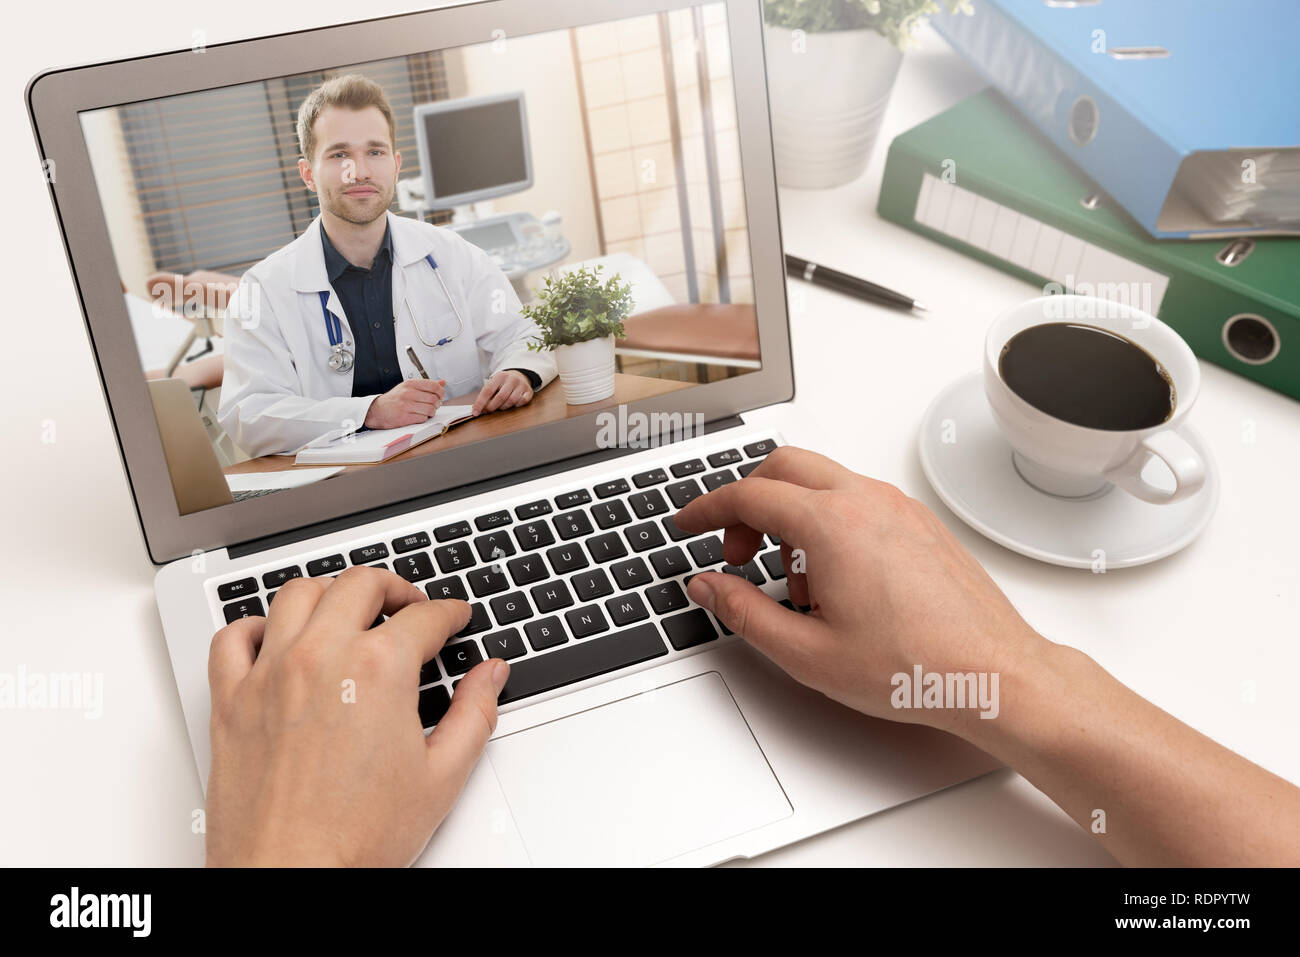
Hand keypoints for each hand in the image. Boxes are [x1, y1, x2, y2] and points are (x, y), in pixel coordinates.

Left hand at [204, 566, 508, 866]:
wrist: (290, 879)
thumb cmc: (356, 840)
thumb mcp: (442, 777)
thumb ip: (475, 713)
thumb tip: (490, 676)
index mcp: (379, 670)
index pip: (425, 616)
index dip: (450, 612)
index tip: (455, 617)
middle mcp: (321, 657)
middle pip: (361, 584)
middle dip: (395, 586)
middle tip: (410, 604)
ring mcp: (270, 674)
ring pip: (297, 593)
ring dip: (330, 591)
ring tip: (349, 608)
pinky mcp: (231, 700)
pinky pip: (232, 637)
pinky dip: (255, 626)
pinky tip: (276, 636)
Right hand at [365, 378, 445, 428]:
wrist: (377, 410)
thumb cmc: (394, 399)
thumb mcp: (408, 387)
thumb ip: (426, 385)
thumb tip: (442, 382)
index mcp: (410, 384)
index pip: (433, 385)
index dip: (440, 392)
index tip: (440, 395)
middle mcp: (408, 393)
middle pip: (434, 399)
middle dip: (437, 404)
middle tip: (434, 405)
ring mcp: (406, 406)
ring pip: (430, 409)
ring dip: (432, 412)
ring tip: (427, 411)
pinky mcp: (405, 417)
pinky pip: (423, 418)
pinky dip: (424, 418)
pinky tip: (419, 416)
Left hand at [472, 370, 532, 415]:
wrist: (520, 375)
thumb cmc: (504, 383)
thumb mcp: (494, 384)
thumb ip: (486, 395)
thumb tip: (477, 409)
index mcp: (500, 376)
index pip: (488, 390)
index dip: (480, 403)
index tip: (475, 412)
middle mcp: (511, 379)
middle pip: (500, 397)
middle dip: (492, 407)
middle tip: (487, 411)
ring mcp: (521, 385)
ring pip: (511, 401)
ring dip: (504, 407)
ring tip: (500, 407)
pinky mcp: (529, 391)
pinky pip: (522, 402)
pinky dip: (516, 406)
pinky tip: (512, 404)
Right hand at [674, 446, 1044, 735]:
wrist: (992, 673)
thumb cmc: (915, 666)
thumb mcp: (807, 653)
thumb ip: (745, 613)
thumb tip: (710, 587)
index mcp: (832, 525)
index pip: (748, 495)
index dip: (707, 509)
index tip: (689, 523)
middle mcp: (866, 502)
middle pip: (783, 467)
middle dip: (747, 501)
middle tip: (735, 550)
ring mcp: (898, 507)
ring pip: (822, 481)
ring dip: (790, 513)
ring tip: (792, 582)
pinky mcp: (919, 522)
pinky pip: (857, 499)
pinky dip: (828, 521)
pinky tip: (833, 579)